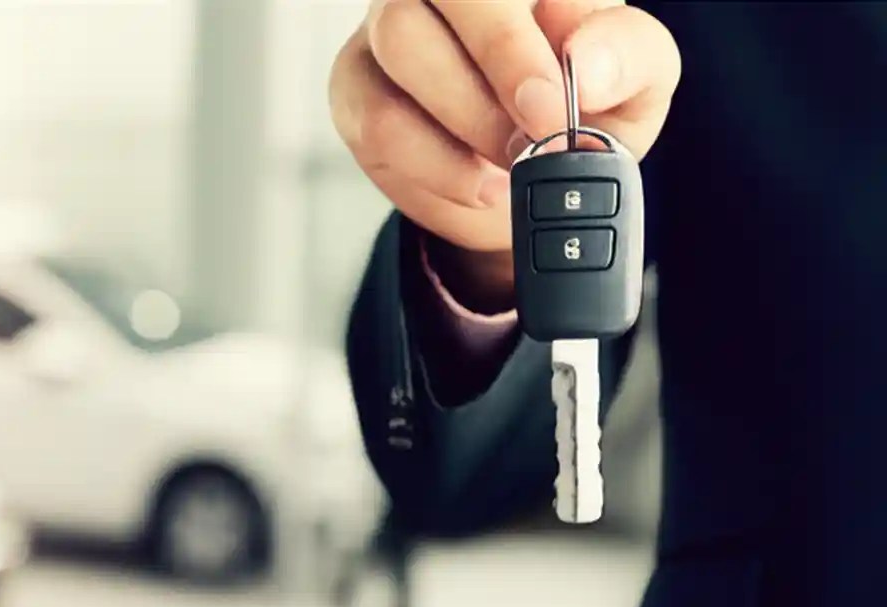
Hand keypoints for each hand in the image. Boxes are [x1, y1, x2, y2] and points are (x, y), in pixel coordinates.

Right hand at [330, 0, 679, 262]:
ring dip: (466, 119)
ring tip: (515, 164)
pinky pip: (376, 120)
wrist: (527, 192)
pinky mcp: (354, 88)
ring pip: (401, 44)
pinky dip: (435, 166)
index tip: (560, 95)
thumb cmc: (581, 120)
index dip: (522, 32)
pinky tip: (478, 185)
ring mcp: (390, 28)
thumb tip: (586, 64)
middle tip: (540, 132)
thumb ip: (629, 56)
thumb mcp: (637, 89)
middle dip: (499, 61)